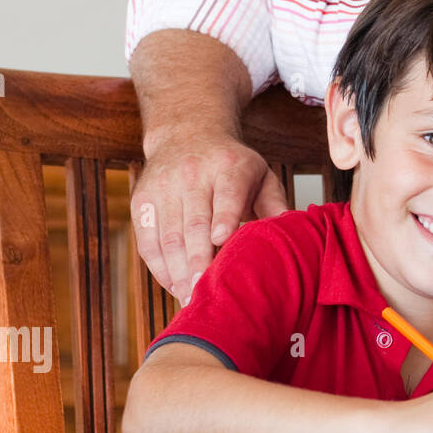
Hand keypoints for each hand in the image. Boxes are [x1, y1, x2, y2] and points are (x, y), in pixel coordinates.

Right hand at [131, 133, 288, 302]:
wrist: (186, 134)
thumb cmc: (233, 166)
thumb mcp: (261, 174)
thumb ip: (275, 203)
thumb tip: (290, 232)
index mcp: (229, 165)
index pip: (227, 192)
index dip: (224, 216)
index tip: (222, 240)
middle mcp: (192, 173)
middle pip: (194, 221)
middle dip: (198, 258)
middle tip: (205, 289)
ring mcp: (163, 186)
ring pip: (167, 235)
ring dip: (178, 271)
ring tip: (190, 298)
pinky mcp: (142, 201)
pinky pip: (147, 240)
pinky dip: (159, 267)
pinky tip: (173, 286)